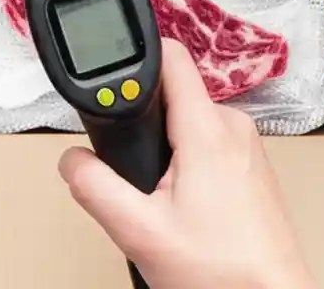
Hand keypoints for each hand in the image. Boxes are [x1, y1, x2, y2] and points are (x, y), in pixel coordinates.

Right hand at [58, 39, 315, 288]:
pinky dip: (188, 167)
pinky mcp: (252, 165)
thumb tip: (71, 160)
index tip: (113, 79)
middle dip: (144, 127)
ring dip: (166, 152)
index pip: (171, 56)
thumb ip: (95, 187)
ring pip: (189, 124)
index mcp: (208, 129)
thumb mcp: (139, 231)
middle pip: (173, 96)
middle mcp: (233, 127)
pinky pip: (208, 145)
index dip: (136, 58)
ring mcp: (247, 146)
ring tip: (163, 202)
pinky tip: (186, 208)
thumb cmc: (221, 271)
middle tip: (137, 176)